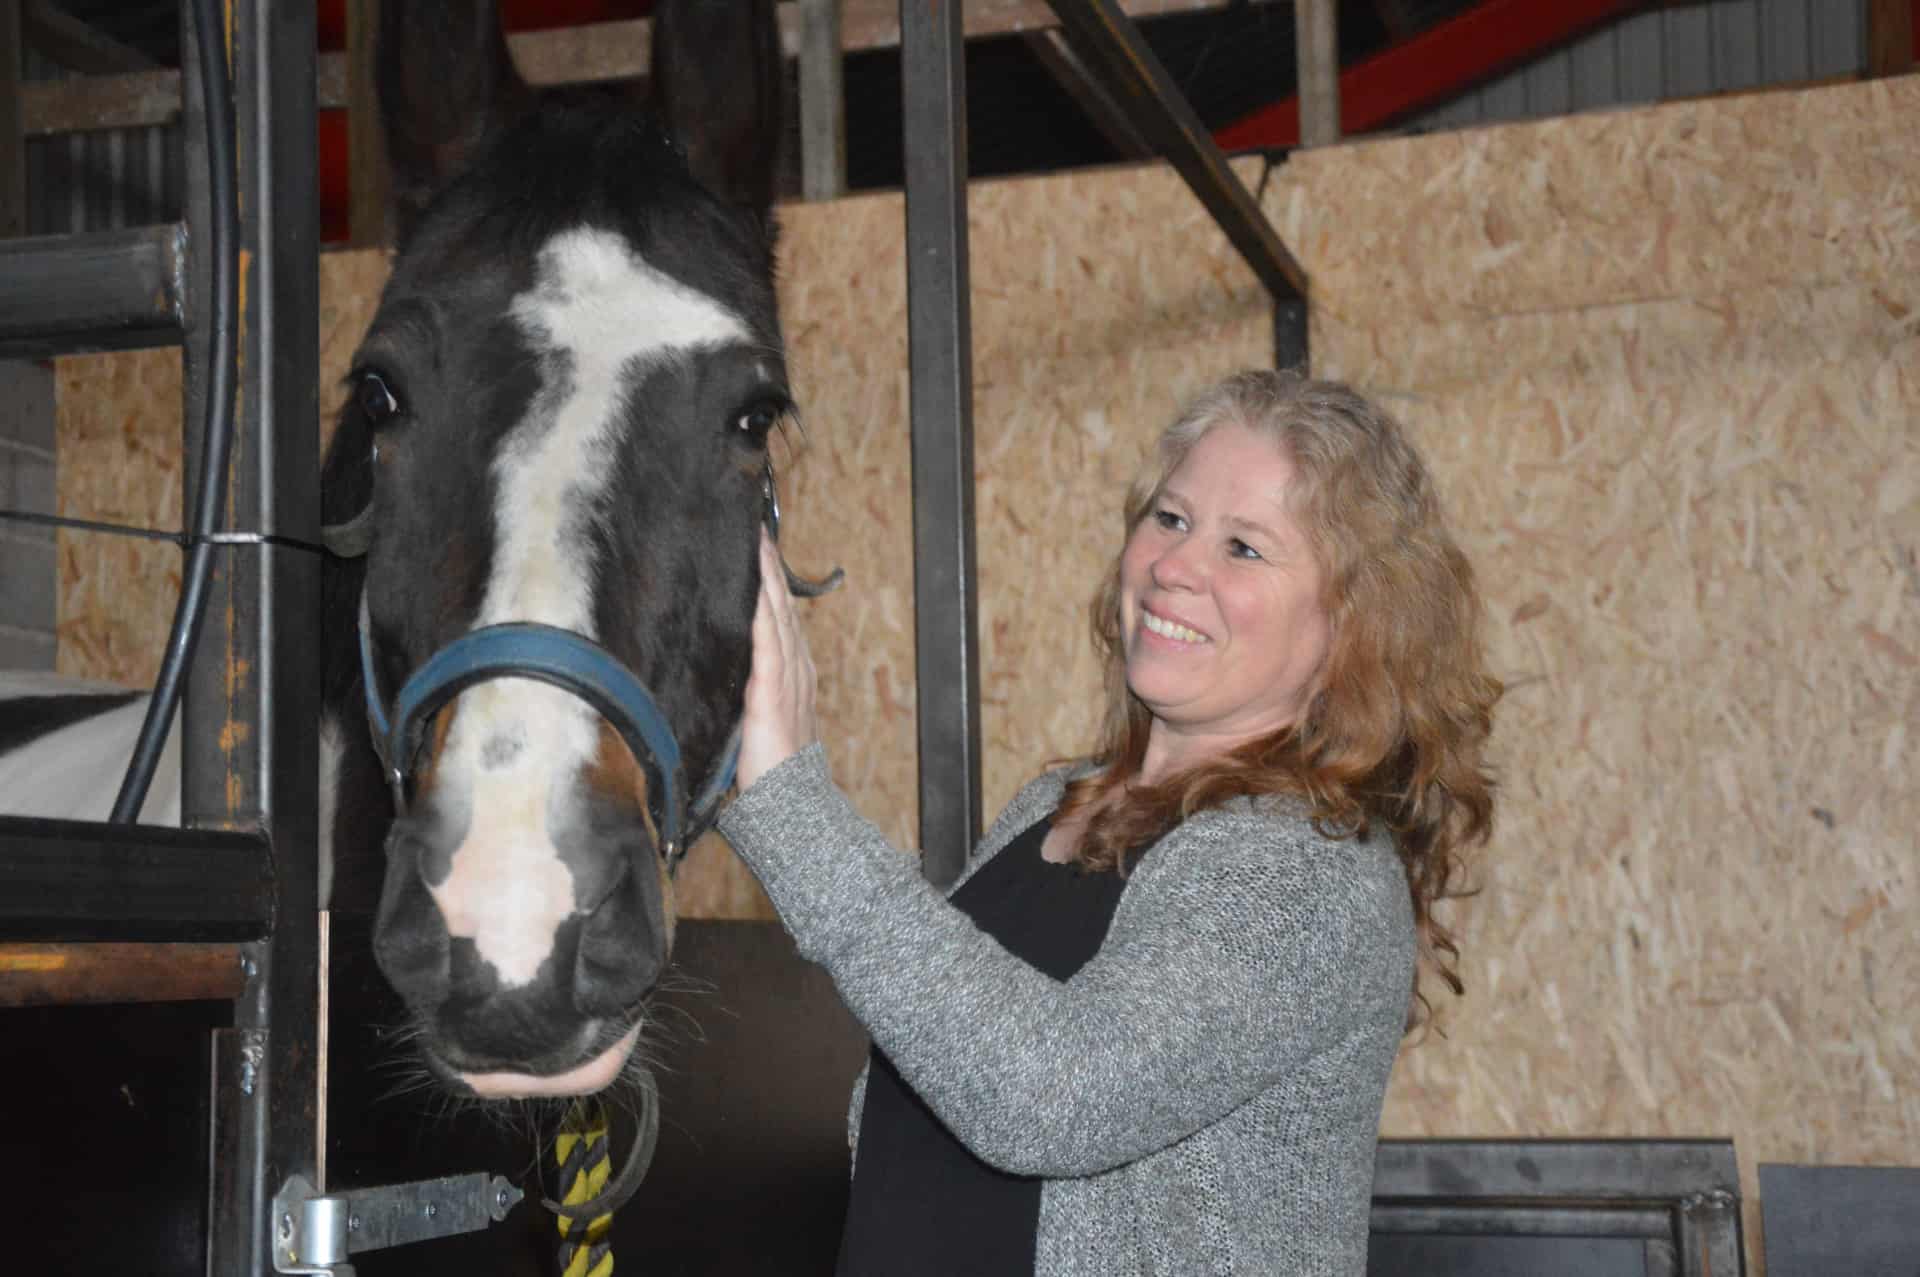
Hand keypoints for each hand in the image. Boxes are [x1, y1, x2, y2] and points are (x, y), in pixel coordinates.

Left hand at [736, 530, 819, 791]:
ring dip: (767, 578)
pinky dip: (763, 611)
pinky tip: (756, 587)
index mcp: (791, 675)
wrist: (789, 804)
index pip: (779, 619)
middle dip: (769, 567)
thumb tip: (718, 671)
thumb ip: (745, 693)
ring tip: (756, 542)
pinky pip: (768, 643)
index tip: (758, 548)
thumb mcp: (754, 720)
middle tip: (755, 528)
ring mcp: (787, 679)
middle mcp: (794, 669)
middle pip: (781, 608)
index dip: (770, 582)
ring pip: (777, 616)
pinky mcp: (772, 692)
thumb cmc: (768, 770)